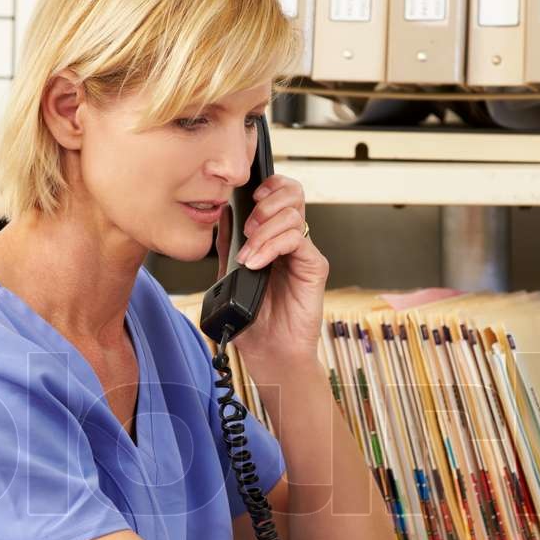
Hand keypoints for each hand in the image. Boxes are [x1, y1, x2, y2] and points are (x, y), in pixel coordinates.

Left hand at [228, 173, 325, 365]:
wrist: (270, 352)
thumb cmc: (254, 320)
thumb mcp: (230, 275)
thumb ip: (229, 244)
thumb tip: (225, 213)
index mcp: (274, 238)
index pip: (279, 195)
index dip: (267, 187)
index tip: (247, 198)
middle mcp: (293, 242)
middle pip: (293, 195)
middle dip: (267, 202)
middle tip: (249, 226)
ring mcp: (305, 253)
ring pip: (293, 214)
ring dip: (264, 229)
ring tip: (249, 253)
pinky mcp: (315, 266)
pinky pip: (297, 239)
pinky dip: (272, 246)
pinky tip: (257, 262)